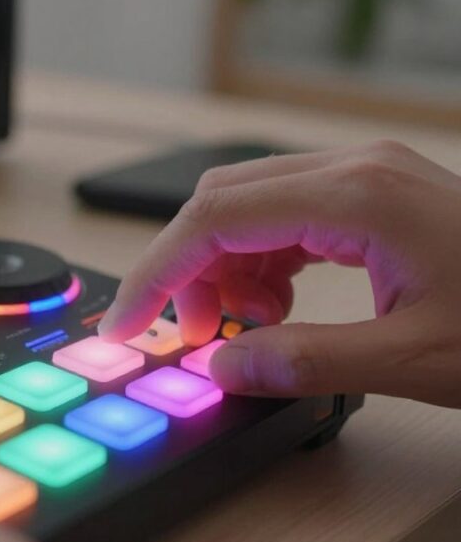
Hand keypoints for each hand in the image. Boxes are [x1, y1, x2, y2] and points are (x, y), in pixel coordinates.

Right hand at [98, 140, 460, 406]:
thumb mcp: (415, 360)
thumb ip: (304, 363)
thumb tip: (223, 371)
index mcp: (356, 196)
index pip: (213, 219)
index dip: (158, 274)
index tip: (127, 323)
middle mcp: (351, 170)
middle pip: (220, 203)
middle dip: (189, 271)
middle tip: (197, 338)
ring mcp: (361, 178)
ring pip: (246, 208)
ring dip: (224, 270)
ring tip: (244, 330)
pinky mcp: (369, 198)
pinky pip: (282, 220)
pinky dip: (259, 266)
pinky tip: (277, 309)